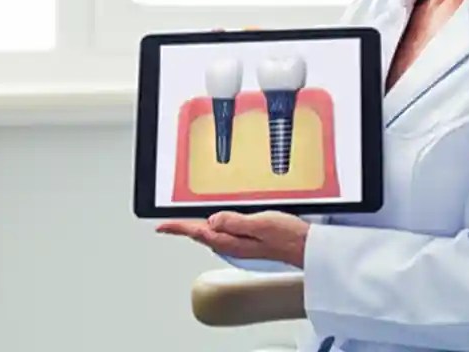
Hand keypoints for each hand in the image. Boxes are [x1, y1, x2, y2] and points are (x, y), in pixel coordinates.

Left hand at [157, 211, 308, 267]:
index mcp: (232, 242)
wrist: (307, 247)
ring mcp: (241, 244)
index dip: (178, 228)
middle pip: (201, 234)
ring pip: (211, 235)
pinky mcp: (249, 241)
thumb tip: (212, 220)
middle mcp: (234, 245)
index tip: (161, 226)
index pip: (198, 232)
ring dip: (196, 228)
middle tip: (167, 225)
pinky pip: (224, 233)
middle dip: (183, 229)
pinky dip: (213, 227)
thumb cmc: (288, 237)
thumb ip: (236, 222)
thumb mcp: (261, 224)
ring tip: (182, 224)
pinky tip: (213, 223)